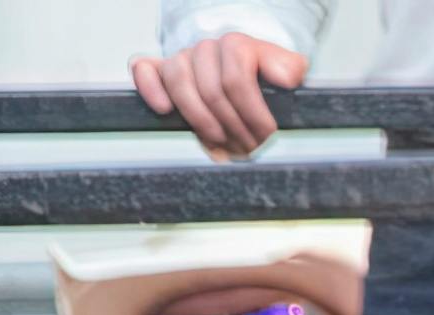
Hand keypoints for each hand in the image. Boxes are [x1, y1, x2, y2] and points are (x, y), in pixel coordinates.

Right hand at [131, 34, 308, 158]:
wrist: (241, 74)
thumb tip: (285, 78)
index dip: (252, 113)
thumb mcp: (285, 71)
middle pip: (211, 90)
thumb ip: (289, 69)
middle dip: (232, 126)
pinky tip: (164, 110)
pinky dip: (150, 89)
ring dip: (200, 120)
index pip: (237, 79)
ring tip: (220, 142)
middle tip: (249, 149)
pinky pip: (144, 71)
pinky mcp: (158, 70)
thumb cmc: (262, 78)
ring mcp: (180, 58)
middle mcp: (206, 48)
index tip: (267, 135)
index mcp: (236, 45)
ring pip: (179, 81)